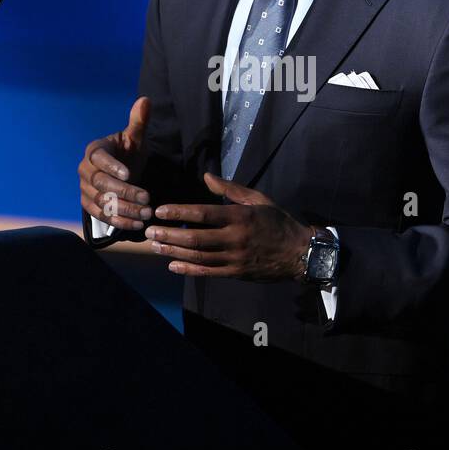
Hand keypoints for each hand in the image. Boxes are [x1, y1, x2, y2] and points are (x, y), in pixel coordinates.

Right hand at [78, 97, 152, 231]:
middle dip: (125, 193)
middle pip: (101, 184)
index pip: (99, 158)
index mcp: (95, 150)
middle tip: (147, 199)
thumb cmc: (129, 152)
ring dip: (124, 209)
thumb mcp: (136, 137)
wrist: (123, 170)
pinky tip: (136, 224)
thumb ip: (139, 121)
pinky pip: (100, 215)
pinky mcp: (88, 204)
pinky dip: (118, 220)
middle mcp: (85, 170)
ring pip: (102, 202)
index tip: (129, 175)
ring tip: (146, 213)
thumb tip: (145, 100)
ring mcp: (85, 188)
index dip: (112, 167)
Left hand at [144, 172, 313, 278]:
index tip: (160, 211)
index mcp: (240, 216)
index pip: (204, 214)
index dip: (180, 212)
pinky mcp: (236, 273)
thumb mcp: (258, 199)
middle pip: (196, 237)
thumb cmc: (277, 222)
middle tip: (149, 230)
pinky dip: (188, 269)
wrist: (299, 253)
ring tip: (155, 245)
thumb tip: (206, 176)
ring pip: (199, 256)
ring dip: (174, 251)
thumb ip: (231, 189)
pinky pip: (208, 272)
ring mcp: (235, 258)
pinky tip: (172, 265)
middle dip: (170, 234)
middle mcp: (235, 238)